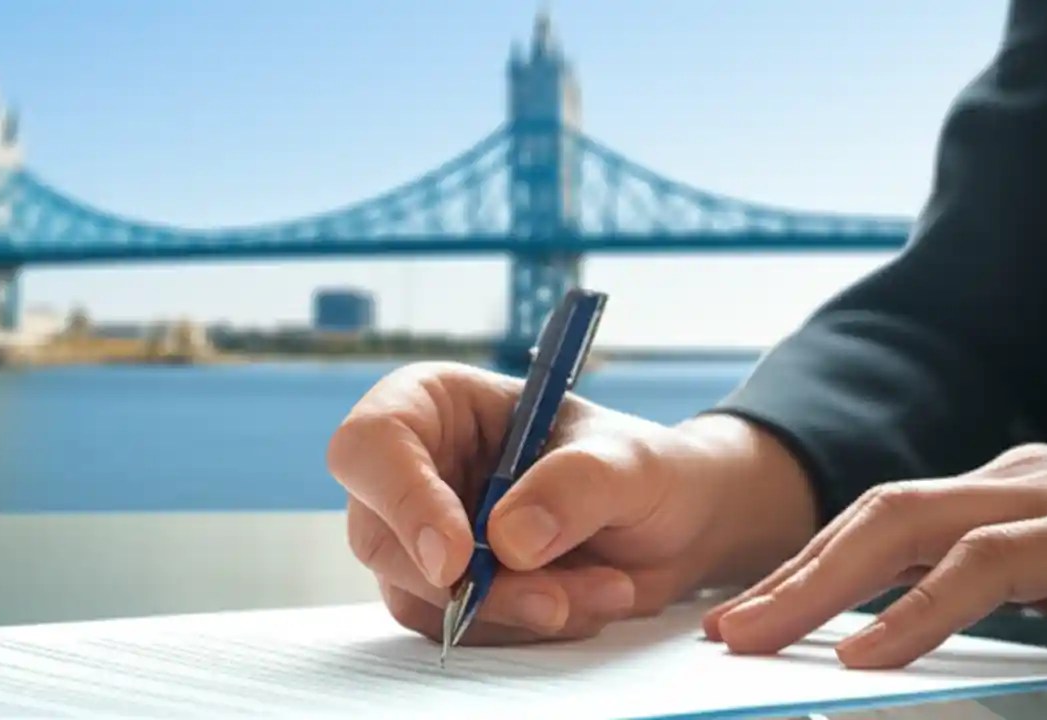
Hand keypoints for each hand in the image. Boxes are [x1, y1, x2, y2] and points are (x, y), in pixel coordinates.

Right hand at [326, 361, 816, 645]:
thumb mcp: (626, 460)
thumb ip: (572, 486)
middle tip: (551, 599)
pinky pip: (455, 627)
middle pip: (378, 533)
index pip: (372, 443)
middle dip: (466, 581)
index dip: (399, 498)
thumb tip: (506, 541)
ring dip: (509, 609)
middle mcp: (418, 467)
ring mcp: (425, 533)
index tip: (454, 556)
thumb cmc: (642, 466)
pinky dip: (520, 627)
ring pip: (418, 594)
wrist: (674, 524)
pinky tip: (583, 601)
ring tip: (599, 589)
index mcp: (437, 404)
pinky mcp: (448, 590)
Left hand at [703, 443, 1046, 668]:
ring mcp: (1044, 501)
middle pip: (873, 518)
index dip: (806, 572)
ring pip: (903, 524)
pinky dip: (915, 610)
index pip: (879, 526)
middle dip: (791, 577)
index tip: (745, 617)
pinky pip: (980, 564)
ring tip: (757, 636)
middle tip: (726, 632)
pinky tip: (864, 652)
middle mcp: (1014, 485)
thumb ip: (979, 592)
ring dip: (817, 585)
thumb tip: (886, 641)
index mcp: (1000, 496)